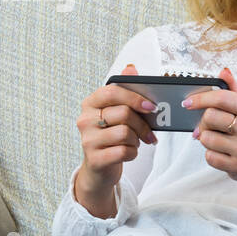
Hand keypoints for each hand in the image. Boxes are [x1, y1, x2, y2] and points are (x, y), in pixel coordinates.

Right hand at [76, 62, 156, 195]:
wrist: (100, 167)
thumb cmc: (112, 135)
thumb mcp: (117, 112)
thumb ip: (124, 91)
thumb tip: (130, 68)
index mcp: (90, 103)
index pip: (112, 91)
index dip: (134, 98)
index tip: (151, 107)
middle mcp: (84, 120)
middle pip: (123, 114)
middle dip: (142, 124)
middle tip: (149, 133)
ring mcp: (87, 140)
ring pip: (125, 133)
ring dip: (137, 140)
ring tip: (134, 142)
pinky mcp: (95, 159)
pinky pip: (124, 151)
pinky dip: (133, 153)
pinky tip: (129, 153)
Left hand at [186, 67, 236, 183]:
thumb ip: (231, 89)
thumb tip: (223, 71)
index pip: (221, 98)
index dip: (200, 98)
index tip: (187, 103)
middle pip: (209, 117)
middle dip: (203, 121)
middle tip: (208, 125)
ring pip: (206, 138)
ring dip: (205, 139)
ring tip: (217, 140)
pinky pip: (209, 157)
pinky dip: (210, 154)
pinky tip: (220, 152)